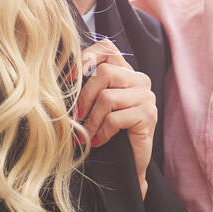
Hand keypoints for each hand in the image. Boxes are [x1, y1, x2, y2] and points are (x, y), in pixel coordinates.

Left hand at [75, 39, 154, 195]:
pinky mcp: (148, 116)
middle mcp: (139, 80)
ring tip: (85, 134)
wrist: (130, 163)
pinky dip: (102, 132)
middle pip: (105, 72)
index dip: (87, 56)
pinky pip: (115, 119)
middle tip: (76, 116)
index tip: (70, 77)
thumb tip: (64, 79)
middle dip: (84, 96)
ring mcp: (146, 97)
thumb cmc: (110, 132)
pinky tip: (99, 141)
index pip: (108, 48)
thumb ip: (88, 87)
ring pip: (107, 97)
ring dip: (91, 120)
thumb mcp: (97, 105)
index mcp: (126, 72)